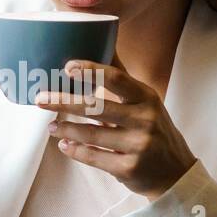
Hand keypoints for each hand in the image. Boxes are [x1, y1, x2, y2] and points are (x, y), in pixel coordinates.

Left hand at [33, 57, 198, 201]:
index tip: (67, 67)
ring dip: (66, 128)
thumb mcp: (146, 102)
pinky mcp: (129, 168)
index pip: (117, 78)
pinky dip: (75, 150)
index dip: (91, 70)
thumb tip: (103, 44)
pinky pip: (93, 157)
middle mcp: (144, 119)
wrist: (175, 173)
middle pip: (96, 107)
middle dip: (64, 102)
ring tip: (50, 125)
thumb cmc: (154, 130)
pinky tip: (63, 143)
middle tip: (40, 99)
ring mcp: (138, 145)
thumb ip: (122, 80)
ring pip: (91, 134)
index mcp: (146, 98)